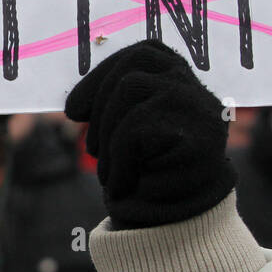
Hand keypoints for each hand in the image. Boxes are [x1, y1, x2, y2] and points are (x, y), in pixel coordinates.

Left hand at [64, 41, 234, 228]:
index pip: (139, 55)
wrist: (185, 216)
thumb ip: (114, 104)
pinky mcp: (198, 136)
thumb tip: (73, 105)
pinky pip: (136, 133)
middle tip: (94, 151)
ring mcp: (198, 107)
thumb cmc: (151, 168)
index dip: (99, 78)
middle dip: (101, 114)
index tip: (73, 110)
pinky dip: (119, 163)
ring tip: (110, 174)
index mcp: (179, 77)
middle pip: (130, 77)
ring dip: (109, 142)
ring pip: (131, 98)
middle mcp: (193, 86)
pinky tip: (123, 185)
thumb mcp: (131, 126)